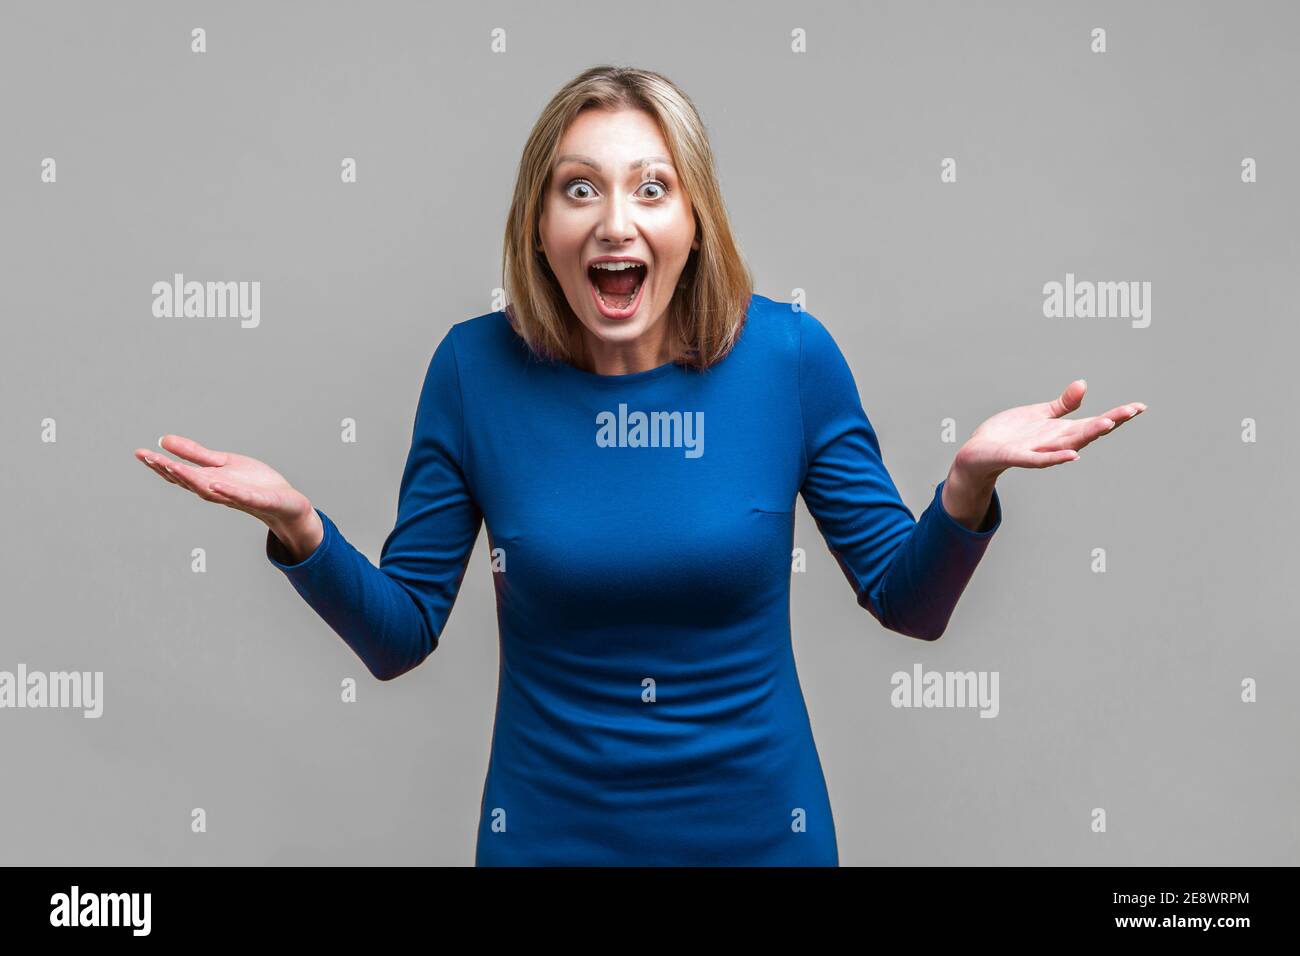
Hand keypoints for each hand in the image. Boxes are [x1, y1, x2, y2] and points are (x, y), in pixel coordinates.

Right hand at [134, 435, 318, 549]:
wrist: (284, 502)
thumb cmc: (253, 483)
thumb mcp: (222, 463)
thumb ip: (195, 454)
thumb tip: (163, 440)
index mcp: (208, 481)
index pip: (179, 473)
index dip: (159, 464)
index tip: (140, 452)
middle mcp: (217, 491)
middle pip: (189, 481)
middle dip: (168, 470)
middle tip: (149, 458)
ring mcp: (236, 497)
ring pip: (210, 490)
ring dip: (191, 480)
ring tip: (173, 466)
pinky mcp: (257, 500)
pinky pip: (241, 497)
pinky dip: (228, 492)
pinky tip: (216, 484)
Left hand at [956, 379, 1145, 480]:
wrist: (979, 451)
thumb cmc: (1011, 434)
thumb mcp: (1040, 414)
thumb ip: (1063, 404)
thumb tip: (1084, 384)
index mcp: (1062, 431)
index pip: (1094, 423)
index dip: (1117, 416)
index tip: (1139, 407)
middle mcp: (1054, 443)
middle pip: (1087, 432)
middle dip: (1108, 423)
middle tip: (1130, 412)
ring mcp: (1038, 451)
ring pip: (1067, 445)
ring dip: (1087, 436)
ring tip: (1107, 424)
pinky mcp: (1018, 457)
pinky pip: (1039, 460)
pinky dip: (1055, 458)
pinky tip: (1072, 456)